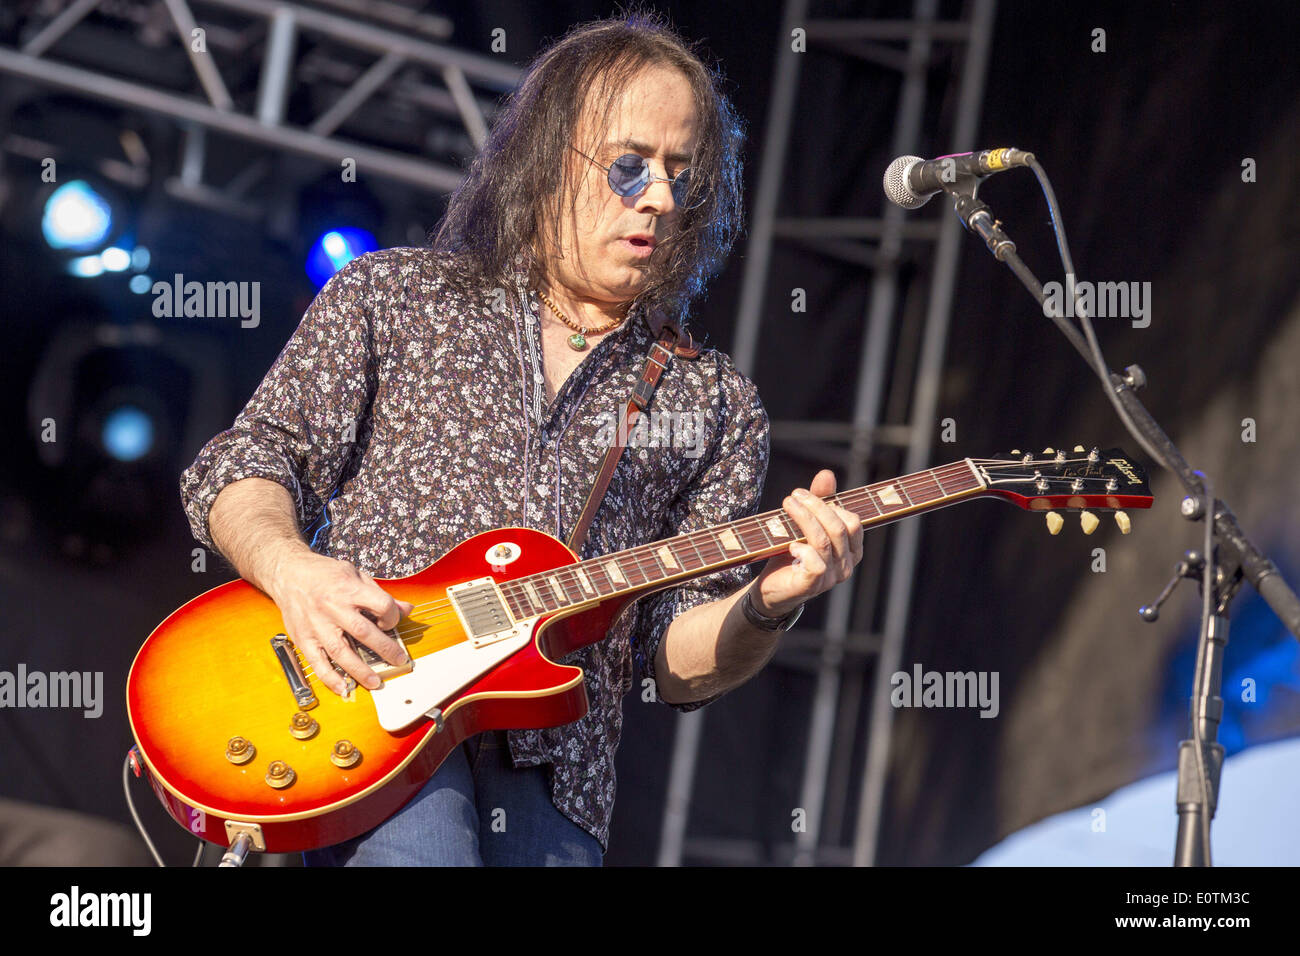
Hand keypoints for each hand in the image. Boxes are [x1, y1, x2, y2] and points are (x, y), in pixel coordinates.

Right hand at [267, 553, 413, 695]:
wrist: (289, 573)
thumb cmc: (324, 574)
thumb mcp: (356, 575)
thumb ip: (381, 594)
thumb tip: (406, 609)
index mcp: (349, 590)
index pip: (380, 605)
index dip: (392, 616)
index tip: (392, 623)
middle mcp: (332, 608)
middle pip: (363, 632)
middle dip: (385, 649)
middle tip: (398, 660)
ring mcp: (316, 625)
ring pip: (340, 652)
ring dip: (360, 670)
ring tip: (375, 682)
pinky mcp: (303, 638)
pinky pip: (316, 662)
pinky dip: (329, 677)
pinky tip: (343, 688)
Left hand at [752, 469, 863, 616]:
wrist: (771, 587)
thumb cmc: (792, 553)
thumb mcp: (806, 524)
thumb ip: (820, 501)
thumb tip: (827, 474)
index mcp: (851, 550)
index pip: (853, 522)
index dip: (829, 504)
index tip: (804, 494)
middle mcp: (846, 565)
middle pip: (839, 528)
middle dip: (816, 507)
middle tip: (793, 496)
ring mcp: (832, 578)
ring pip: (824, 542)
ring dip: (804, 519)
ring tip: (787, 506)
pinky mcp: (813, 586)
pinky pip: (816, 564)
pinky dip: (803, 550)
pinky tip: (791, 545)